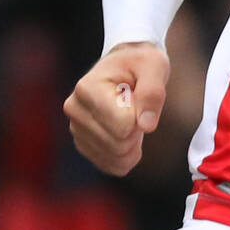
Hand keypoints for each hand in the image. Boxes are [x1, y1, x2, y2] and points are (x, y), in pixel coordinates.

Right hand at [64, 41, 169, 176]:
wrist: (125, 65)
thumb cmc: (140, 64)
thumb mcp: (154, 66)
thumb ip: (152, 93)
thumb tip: (146, 126)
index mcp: (87, 88)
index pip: (123, 125)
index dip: (142, 116)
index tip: (139, 96)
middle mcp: (74, 109)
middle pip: (118, 144)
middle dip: (137, 131)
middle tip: (138, 108)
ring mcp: (76, 128)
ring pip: (115, 158)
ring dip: (133, 143)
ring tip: (131, 117)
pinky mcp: (83, 144)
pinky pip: (111, 166)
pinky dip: (127, 155)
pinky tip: (128, 135)